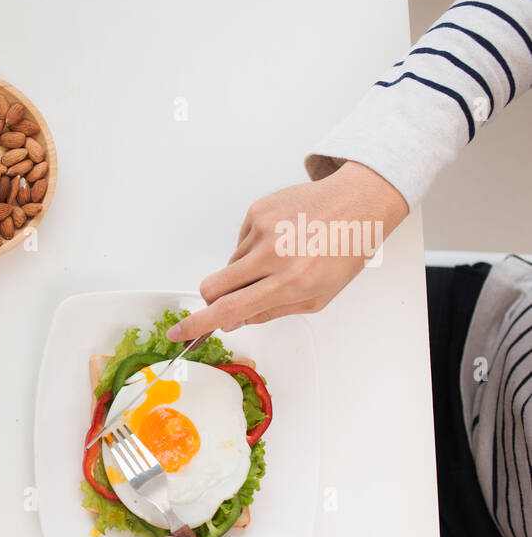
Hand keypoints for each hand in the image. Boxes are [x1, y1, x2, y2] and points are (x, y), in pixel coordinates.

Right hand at [168, 162, 407, 341]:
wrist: (359, 203)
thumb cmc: (344, 251)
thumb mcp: (318, 296)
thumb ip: (271, 311)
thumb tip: (233, 320)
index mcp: (291, 282)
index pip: (230, 308)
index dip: (198, 324)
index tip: (178, 333)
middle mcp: (274, 254)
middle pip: (213, 286)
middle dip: (214, 299)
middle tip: (232, 298)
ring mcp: (263, 229)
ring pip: (230, 264)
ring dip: (246, 270)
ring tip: (281, 258)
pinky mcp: (257, 210)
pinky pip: (240, 241)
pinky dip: (253, 247)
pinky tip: (281, 239)